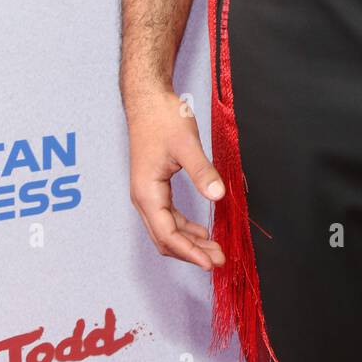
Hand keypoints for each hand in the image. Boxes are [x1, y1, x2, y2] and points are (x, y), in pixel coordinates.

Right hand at [125, 86, 225, 268]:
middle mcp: (143, 198)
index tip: (211, 262)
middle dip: (192, 252)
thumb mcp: (186, 144)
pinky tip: (201, 231)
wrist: (147, 99)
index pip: (167, 234)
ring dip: (189, 242)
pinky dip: (184, 228)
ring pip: (166, 230)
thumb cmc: (162, 118)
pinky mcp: (154, 187)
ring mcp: (147, 194)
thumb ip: (202, 172)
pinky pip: (168, 217)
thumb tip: (218, 196)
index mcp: (147, 192)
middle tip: (219, 260)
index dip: (190, 252)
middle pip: (165, 238)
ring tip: (214, 250)